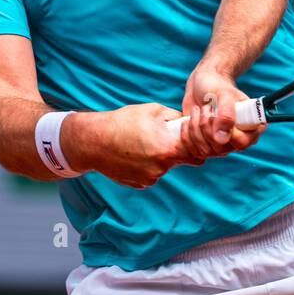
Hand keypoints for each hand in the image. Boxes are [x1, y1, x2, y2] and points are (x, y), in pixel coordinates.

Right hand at [70, 103, 204, 189]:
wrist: (93, 142)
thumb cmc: (123, 122)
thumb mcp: (153, 111)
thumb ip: (175, 119)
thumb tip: (189, 122)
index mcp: (168, 148)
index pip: (198, 153)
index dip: (200, 145)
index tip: (196, 138)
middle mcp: (162, 167)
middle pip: (183, 160)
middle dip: (181, 150)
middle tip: (168, 138)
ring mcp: (151, 178)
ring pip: (166, 167)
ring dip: (162, 157)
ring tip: (144, 144)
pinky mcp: (141, 183)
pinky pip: (152, 174)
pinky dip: (149, 165)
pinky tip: (135, 154)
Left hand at [181, 62, 265, 159]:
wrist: (201, 85)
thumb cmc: (216, 86)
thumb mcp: (223, 94)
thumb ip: (226, 115)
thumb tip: (221, 140)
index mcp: (251, 126)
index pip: (243, 142)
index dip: (227, 132)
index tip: (215, 113)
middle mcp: (239, 139)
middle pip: (221, 149)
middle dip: (207, 126)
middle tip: (205, 108)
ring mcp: (222, 145)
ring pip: (206, 151)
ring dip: (195, 128)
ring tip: (197, 110)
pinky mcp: (206, 146)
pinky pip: (194, 151)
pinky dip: (186, 134)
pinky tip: (187, 120)